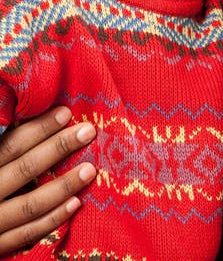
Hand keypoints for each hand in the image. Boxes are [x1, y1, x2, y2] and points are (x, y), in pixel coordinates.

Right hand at [0, 107, 96, 255]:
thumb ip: (6, 148)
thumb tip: (33, 116)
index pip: (13, 145)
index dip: (39, 128)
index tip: (66, 113)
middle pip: (25, 168)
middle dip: (58, 148)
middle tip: (88, 131)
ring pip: (30, 203)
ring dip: (63, 186)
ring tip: (89, 169)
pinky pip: (27, 234)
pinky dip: (51, 219)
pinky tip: (75, 204)